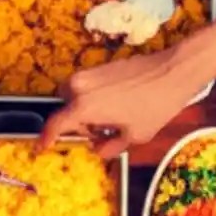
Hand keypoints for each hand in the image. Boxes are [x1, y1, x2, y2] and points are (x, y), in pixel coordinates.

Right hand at [40, 49, 205, 159]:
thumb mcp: (133, 137)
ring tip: (112, 120)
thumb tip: (98, 149)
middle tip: (99, 135)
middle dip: (78, 125)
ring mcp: (89, 73)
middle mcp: (80, 86)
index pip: (55, 124)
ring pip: (75, 97)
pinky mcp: (100, 67)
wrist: (172, 72)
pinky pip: (87, 87)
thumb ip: (110, 147)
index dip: (46, 138)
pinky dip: (94, 99)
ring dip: (86, 111)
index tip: (43, 146)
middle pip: (66, 110)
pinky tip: (118, 106)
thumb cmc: (154, 106)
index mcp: (84, 106)